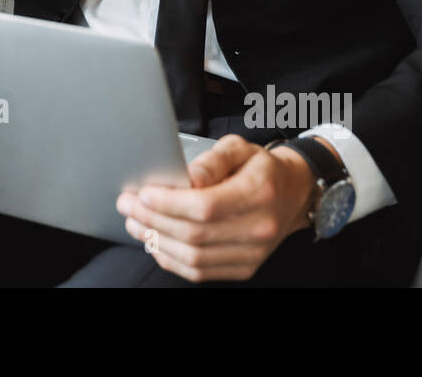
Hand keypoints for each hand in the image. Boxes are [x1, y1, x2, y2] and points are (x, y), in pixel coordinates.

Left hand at [114, 134, 318, 282]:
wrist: (294, 193)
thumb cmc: (261, 168)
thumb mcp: (239, 149)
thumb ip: (212, 161)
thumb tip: (187, 178)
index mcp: (259, 193)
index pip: (205, 206)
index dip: (168, 203)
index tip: (142, 194)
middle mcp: (259, 228)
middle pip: (195, 234)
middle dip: (153, 220)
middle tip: (127, 205)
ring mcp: (253, 253)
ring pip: (195, 257)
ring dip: (157, 241)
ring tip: (135, 223)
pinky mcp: (245, 267)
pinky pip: (202, 271)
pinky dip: (172, 259)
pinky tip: (155, 242)